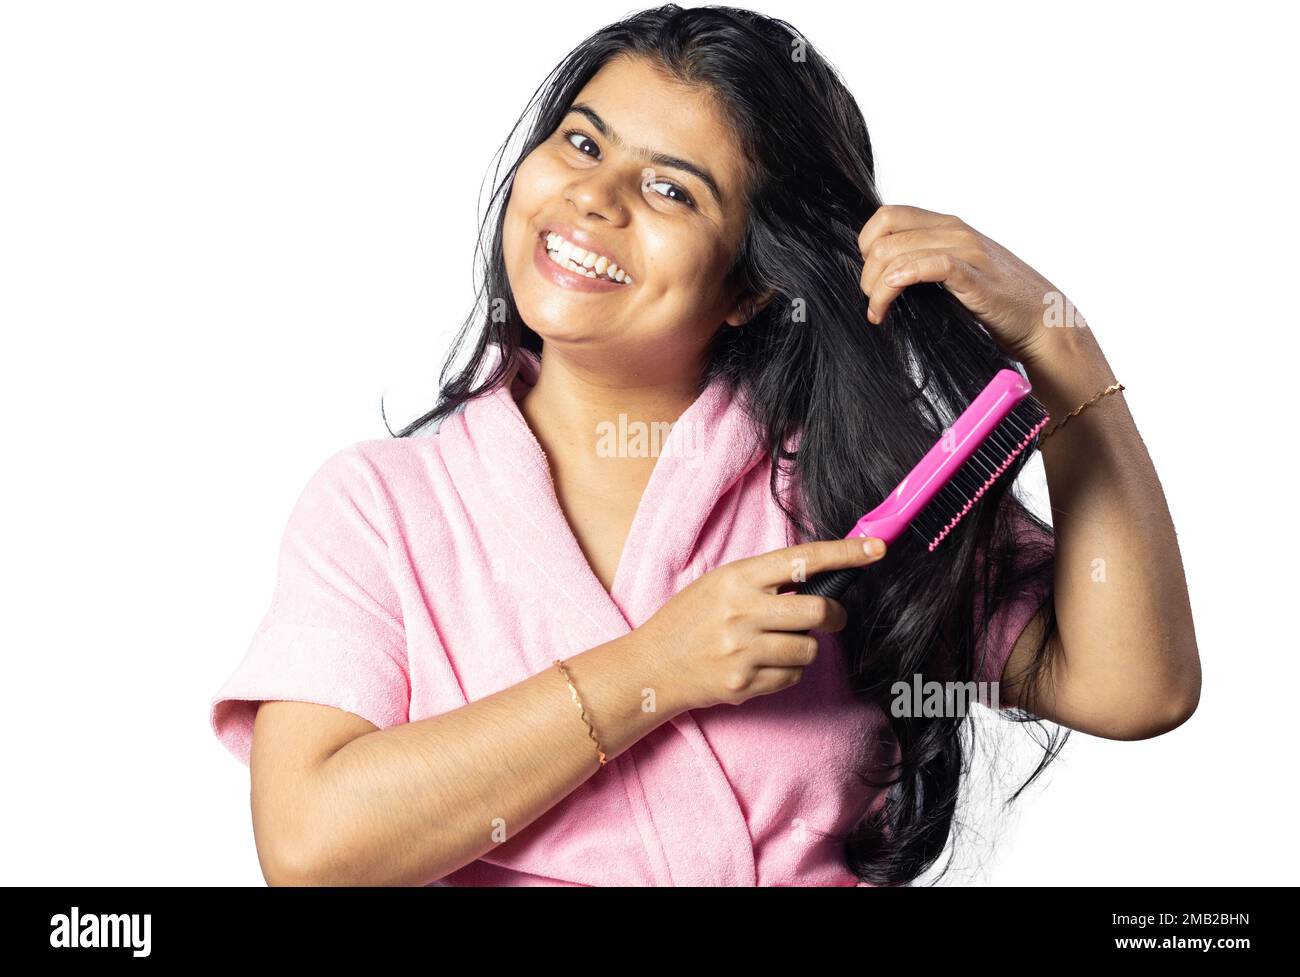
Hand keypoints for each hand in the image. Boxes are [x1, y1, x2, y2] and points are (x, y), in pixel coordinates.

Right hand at [630, 537, 886, 710]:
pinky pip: (792, 676)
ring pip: (809, 648)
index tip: (877, 548)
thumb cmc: (690, 620)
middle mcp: (741, 612)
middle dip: (834, 615)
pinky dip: (787, 670)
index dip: (846, 553)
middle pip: (818, 609)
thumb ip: (765, 580)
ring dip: (805, 646)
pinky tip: (760, 665)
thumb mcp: (720, 584)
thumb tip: (819, 578)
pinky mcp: (744, 684)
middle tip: (831, 617)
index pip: (803, 560)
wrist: (651, 666)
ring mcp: (743, 651)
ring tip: (777, 644)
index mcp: (737, 579)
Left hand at [858, 203, 1076, 365]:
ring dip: (876, 287)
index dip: (866, 245)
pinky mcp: (975, 276)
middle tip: (873, 303)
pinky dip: (901, 280)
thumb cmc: (996, 302)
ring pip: (898, 253)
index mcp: (947, 225)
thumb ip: (926, 262)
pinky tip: (889, 299)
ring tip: (878, 313)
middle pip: (884, 237)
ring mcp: (967, 251)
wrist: (1043, 322)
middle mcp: (955, 231)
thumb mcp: (955, 273)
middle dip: (866, 273)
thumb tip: (881, 274)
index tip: (870, 277)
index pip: (887, 216)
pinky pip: (930, 266)